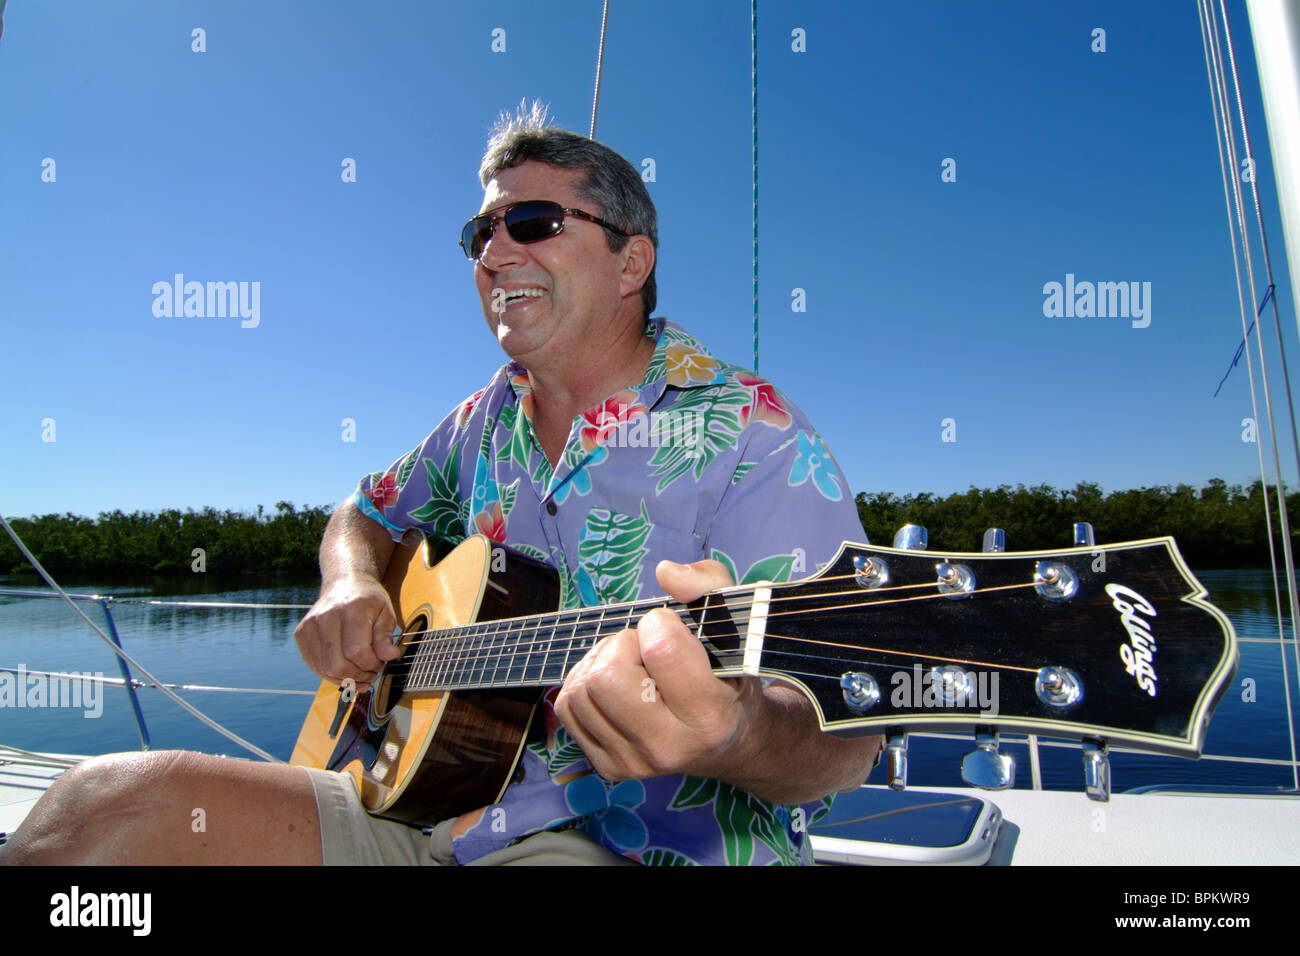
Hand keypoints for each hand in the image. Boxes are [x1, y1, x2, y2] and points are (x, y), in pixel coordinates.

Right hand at [293, 575, 401, 690]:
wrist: (345, 582)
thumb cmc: (369, 600)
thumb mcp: (386, 614)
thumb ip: (385, 637)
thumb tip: (390, 656)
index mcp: (351, 609)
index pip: (356, 651)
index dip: (371, 665)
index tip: (381, 664)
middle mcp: (326, 617)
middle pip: (337, 664)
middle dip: (358, 676)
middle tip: (371, 673)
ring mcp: (309, 626)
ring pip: (324, 669)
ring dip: (345, 679)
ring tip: (360, 674)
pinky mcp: (301, 634)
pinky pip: (314, 665)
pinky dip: (331, 674)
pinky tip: (346, 670)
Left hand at [554, 559, 762, 781]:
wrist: (730, 743)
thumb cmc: (730, 675)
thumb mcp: (735, 624)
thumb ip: (708, 586)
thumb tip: (665, 572)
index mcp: (709, 715)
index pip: (659, 649)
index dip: (660, 624)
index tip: (673, 629)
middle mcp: (670, 748)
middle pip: (606, 676)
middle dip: (622, 645)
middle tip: (646, 648)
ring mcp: (635, 762)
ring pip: (581, 689)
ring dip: (601, 662)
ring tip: (632, 665)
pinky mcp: (609, 766)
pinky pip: (567, 707)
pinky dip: (584, 682)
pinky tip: (614, 684)